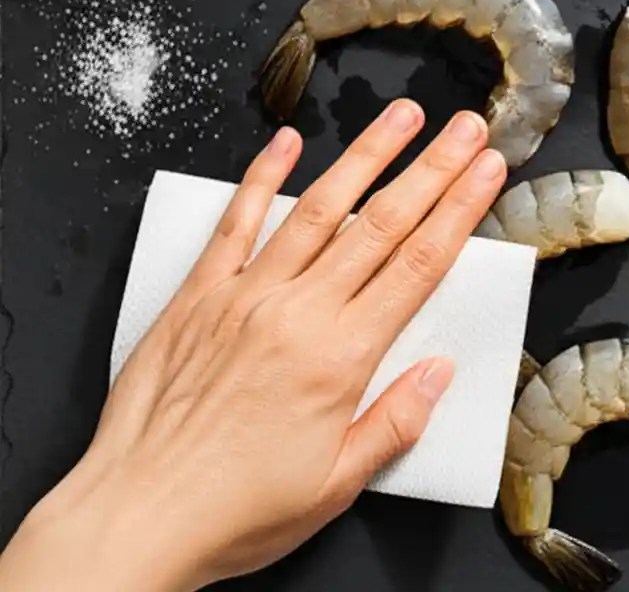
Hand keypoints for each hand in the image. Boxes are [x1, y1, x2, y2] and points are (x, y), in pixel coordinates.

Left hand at [0, 101, 505, 590]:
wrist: (138, 514)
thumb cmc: (236, 509)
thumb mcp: (337, 483)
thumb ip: (394, 422)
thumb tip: (439, 372)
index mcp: (340, 358)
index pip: (417, 265)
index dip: (460, 211)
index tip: (487, 172)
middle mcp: (297, 313)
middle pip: (380, 225)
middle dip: (431, 169)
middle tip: (465, 128)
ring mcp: (244, 296)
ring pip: (318, 209)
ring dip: (365, 156)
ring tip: (400, 117)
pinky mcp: (197, 297)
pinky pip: (235, 224)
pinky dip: (261, 178)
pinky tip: (285, 141)